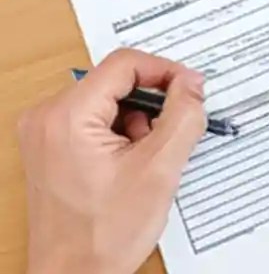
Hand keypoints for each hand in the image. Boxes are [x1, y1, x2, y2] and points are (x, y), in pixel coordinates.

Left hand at [18, 49, 207, 273]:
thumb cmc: (102, 235)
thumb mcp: (159, 170)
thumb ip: (183, 117)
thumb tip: (192, 85)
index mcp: (68, 117)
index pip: (124, 64)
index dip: (166, 71)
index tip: (192, 90)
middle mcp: (48, 118)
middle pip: (115, 81)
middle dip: (152, 103)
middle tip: (177, 129)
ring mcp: (45, 133)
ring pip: (107, 101)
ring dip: (138, 120)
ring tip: (149, 157)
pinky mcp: (50, 146)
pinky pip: (94, 120)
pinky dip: (121, 133)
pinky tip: (132, 163)